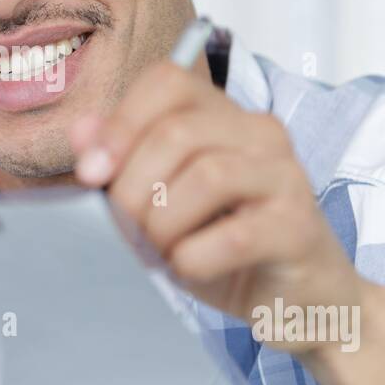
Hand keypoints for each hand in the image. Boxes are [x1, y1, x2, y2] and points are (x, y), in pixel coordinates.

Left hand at [69, 60, 364, 356]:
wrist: (301, 302)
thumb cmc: (228, 249)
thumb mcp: (165, 203)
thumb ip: (125, 162)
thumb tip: (83, 132)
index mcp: (226, 116)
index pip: (167, 82)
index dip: (120, 124)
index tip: (92, 174)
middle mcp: (261, 133)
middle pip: (176, 132)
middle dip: (131, 188)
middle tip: (126, 230)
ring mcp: (285, 177)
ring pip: (205, 176)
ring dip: (162, 224)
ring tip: (159, 252)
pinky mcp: (298, 227)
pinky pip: (234, 235)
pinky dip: (194, 257)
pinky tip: (188, 268)